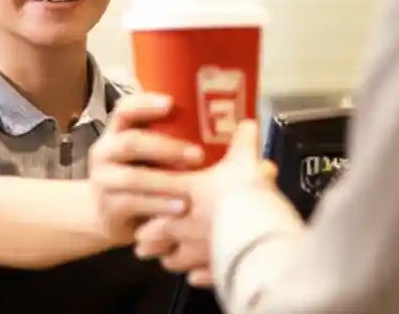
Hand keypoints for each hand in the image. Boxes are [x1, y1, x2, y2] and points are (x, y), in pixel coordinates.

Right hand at [88, 93, 205, 240]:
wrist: (107, 214)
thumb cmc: (142, 174)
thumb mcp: (150, 153)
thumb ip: (177, 137)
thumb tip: (242, 125)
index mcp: (117, 131)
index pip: (125, 109)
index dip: (145, 104)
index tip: (171, 103)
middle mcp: (105, 151)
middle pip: (130, 142)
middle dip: (165, 147)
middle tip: (198, 155)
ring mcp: (104, 180)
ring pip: (132, 177)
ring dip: (165, 182)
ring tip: (192, 189)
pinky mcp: (108, 207)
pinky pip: (132, 204)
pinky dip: (158, 206)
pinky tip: (180, 209)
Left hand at [133, 120, 273, 286]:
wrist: (259, 235)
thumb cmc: (247, 196)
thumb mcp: (246, 162)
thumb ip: (244, 143)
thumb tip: (248, 123)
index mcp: (186, 193)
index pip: (157, 189)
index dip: (147, 188)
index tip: (139, 190)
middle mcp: (184, 223)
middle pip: (155, 232)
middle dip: (148, 233)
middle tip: (142, 232)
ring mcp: (196, 251)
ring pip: (171, 258)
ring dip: (169, 255)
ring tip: (166, 254)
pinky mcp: (212, 270)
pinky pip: (196, 276)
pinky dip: (194, 275)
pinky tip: (194, 275)